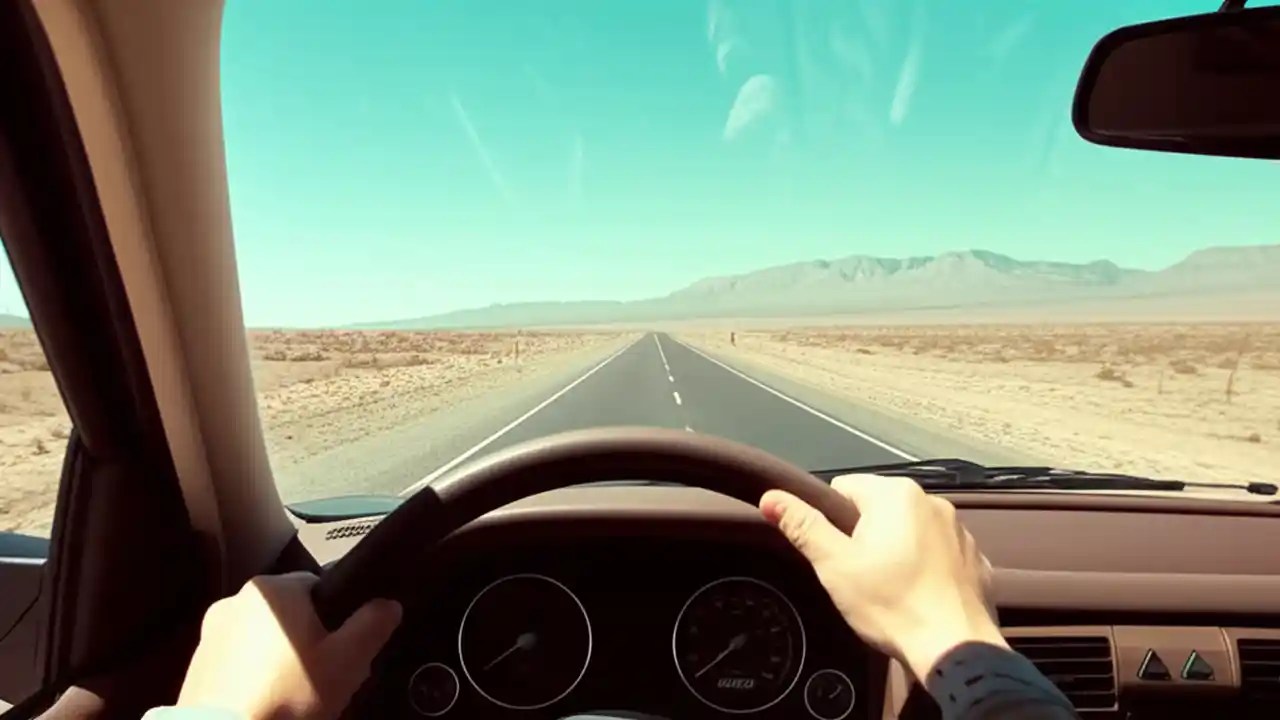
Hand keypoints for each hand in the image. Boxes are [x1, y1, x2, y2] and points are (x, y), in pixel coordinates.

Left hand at [177, 572, 401, 719]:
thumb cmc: (289, 694)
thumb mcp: (347, 660)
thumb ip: (373, 624)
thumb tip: (388, 604)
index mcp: (273, 587)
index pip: (319, 587)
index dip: (337, 618)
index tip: (342, 649)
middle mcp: (236, 599)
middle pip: (289, 614)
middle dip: (306, 640)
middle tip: (321, 676)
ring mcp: (210, 632)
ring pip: (262, 639)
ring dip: (277, 658)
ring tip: (292, 694)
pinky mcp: (196, 665)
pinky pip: (237, 662)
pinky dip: (252, 677)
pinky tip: (265, 701)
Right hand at [760, 474, 1003, 680]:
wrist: (955, 647)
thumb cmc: (890, 603)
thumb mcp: (835, 565)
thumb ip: (803, 526)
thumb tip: (770, 496)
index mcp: (896, 494)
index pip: (844, 489)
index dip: (831, 522)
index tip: (838, 556)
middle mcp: (932, 501)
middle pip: (879, 509)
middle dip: (866, 535)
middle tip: (861, 575)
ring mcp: (960, 529)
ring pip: (910, 529)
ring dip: (898, 548)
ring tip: (892, 588)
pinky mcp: (975, 558)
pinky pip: (939, 552)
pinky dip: (927, 566)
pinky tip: (920, 594)